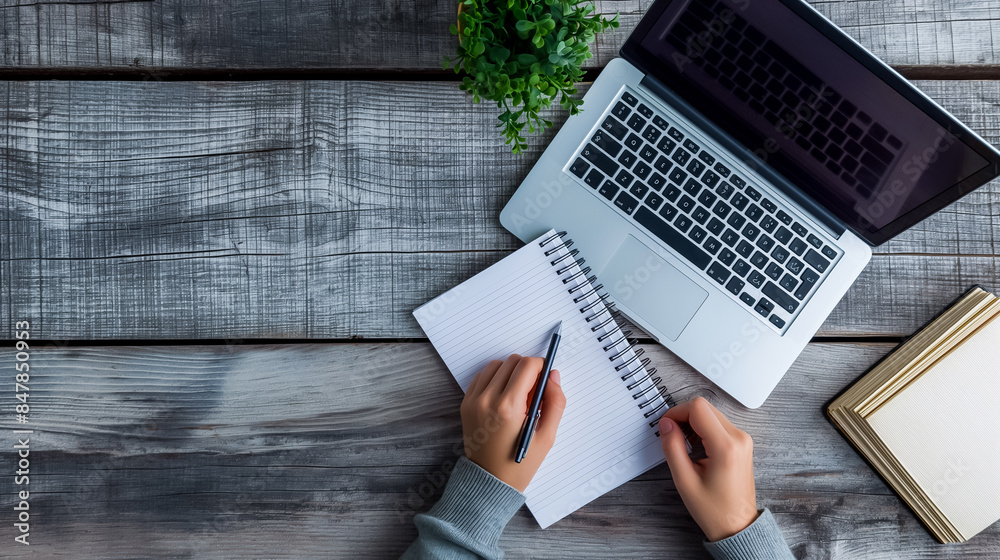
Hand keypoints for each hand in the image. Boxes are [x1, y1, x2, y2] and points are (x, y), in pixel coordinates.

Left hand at [460, 354, 566, 491]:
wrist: (489, 481)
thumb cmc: (519, 463)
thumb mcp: (547, 437)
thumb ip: (555, 402)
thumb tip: (553, 376)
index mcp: (508, 407)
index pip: (527, 365)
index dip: (542, 367)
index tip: (546, 377)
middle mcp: (487, 399)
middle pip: (512, 361)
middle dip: (528, 370)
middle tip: (534, 392)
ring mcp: (473, 400)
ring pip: (496, 365)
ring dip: (511, 372)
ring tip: (519, 396)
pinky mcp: (466, 403)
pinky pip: (482, 376)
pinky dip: (495, 379)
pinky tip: (504, 397)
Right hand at [659, 397, 757, 541]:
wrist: (738, 525)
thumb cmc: (714, 510)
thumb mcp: (685, 480)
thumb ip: (672, 448)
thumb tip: (666, 424)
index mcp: (726, 447)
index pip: (698, 408)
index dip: (676, 412)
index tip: (665, 426)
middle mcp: (739, 438)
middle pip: (705, 407)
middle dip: (684, 416)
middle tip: (671, 434)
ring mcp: (743, 439)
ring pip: (711, 413)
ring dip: (693, 422)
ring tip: (683, 444)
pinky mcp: (741, 442)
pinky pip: (718, 423)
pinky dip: (703, 428)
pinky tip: (695, 446)